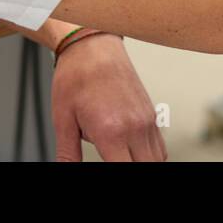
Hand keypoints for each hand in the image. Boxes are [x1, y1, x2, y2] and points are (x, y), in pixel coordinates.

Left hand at [51, 32, 166, 161]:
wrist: (92, 46)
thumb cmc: (77, 76)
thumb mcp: (63, 121)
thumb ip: (68, 155)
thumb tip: (66, 169)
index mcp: (112, 131)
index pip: (125, 170)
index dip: (115, 175)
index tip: (107, 166)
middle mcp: (135, 126)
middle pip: (148, 166)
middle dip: (132, 169)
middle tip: (113, 160)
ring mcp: (147, 118)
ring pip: (158, 158)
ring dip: (143, 163)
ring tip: (121, 157)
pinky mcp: (150, 111)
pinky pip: (159, 144)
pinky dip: (151, 154)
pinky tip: (132, 152)